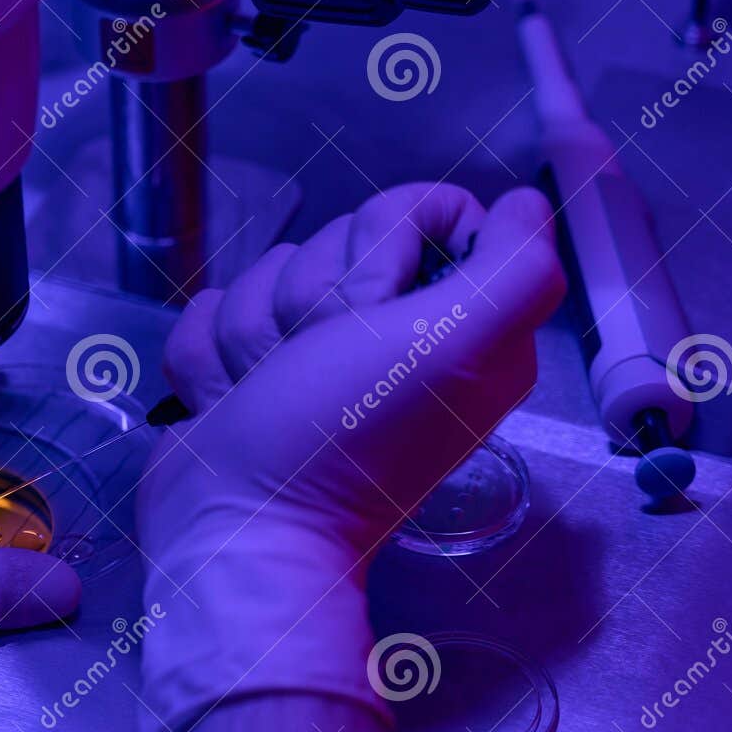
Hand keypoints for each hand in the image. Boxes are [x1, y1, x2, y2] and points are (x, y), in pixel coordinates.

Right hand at [135, 184, 565, 731]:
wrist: (237, 527)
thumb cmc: (343, 438)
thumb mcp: (458, 345)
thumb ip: (518, 264)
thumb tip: (523, 204)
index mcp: (459, 320)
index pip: (417, 208)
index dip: (381, 248)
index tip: (375, 315)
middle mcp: (391, 332)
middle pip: (332, 237)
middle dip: (309, 299)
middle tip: (317, 366)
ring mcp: (309, 352)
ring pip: (262, 274)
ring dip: (251, 336)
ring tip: (269, 397)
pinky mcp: (244, 370)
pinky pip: (208, 314)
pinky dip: (208, 362)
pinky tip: (230, 405)